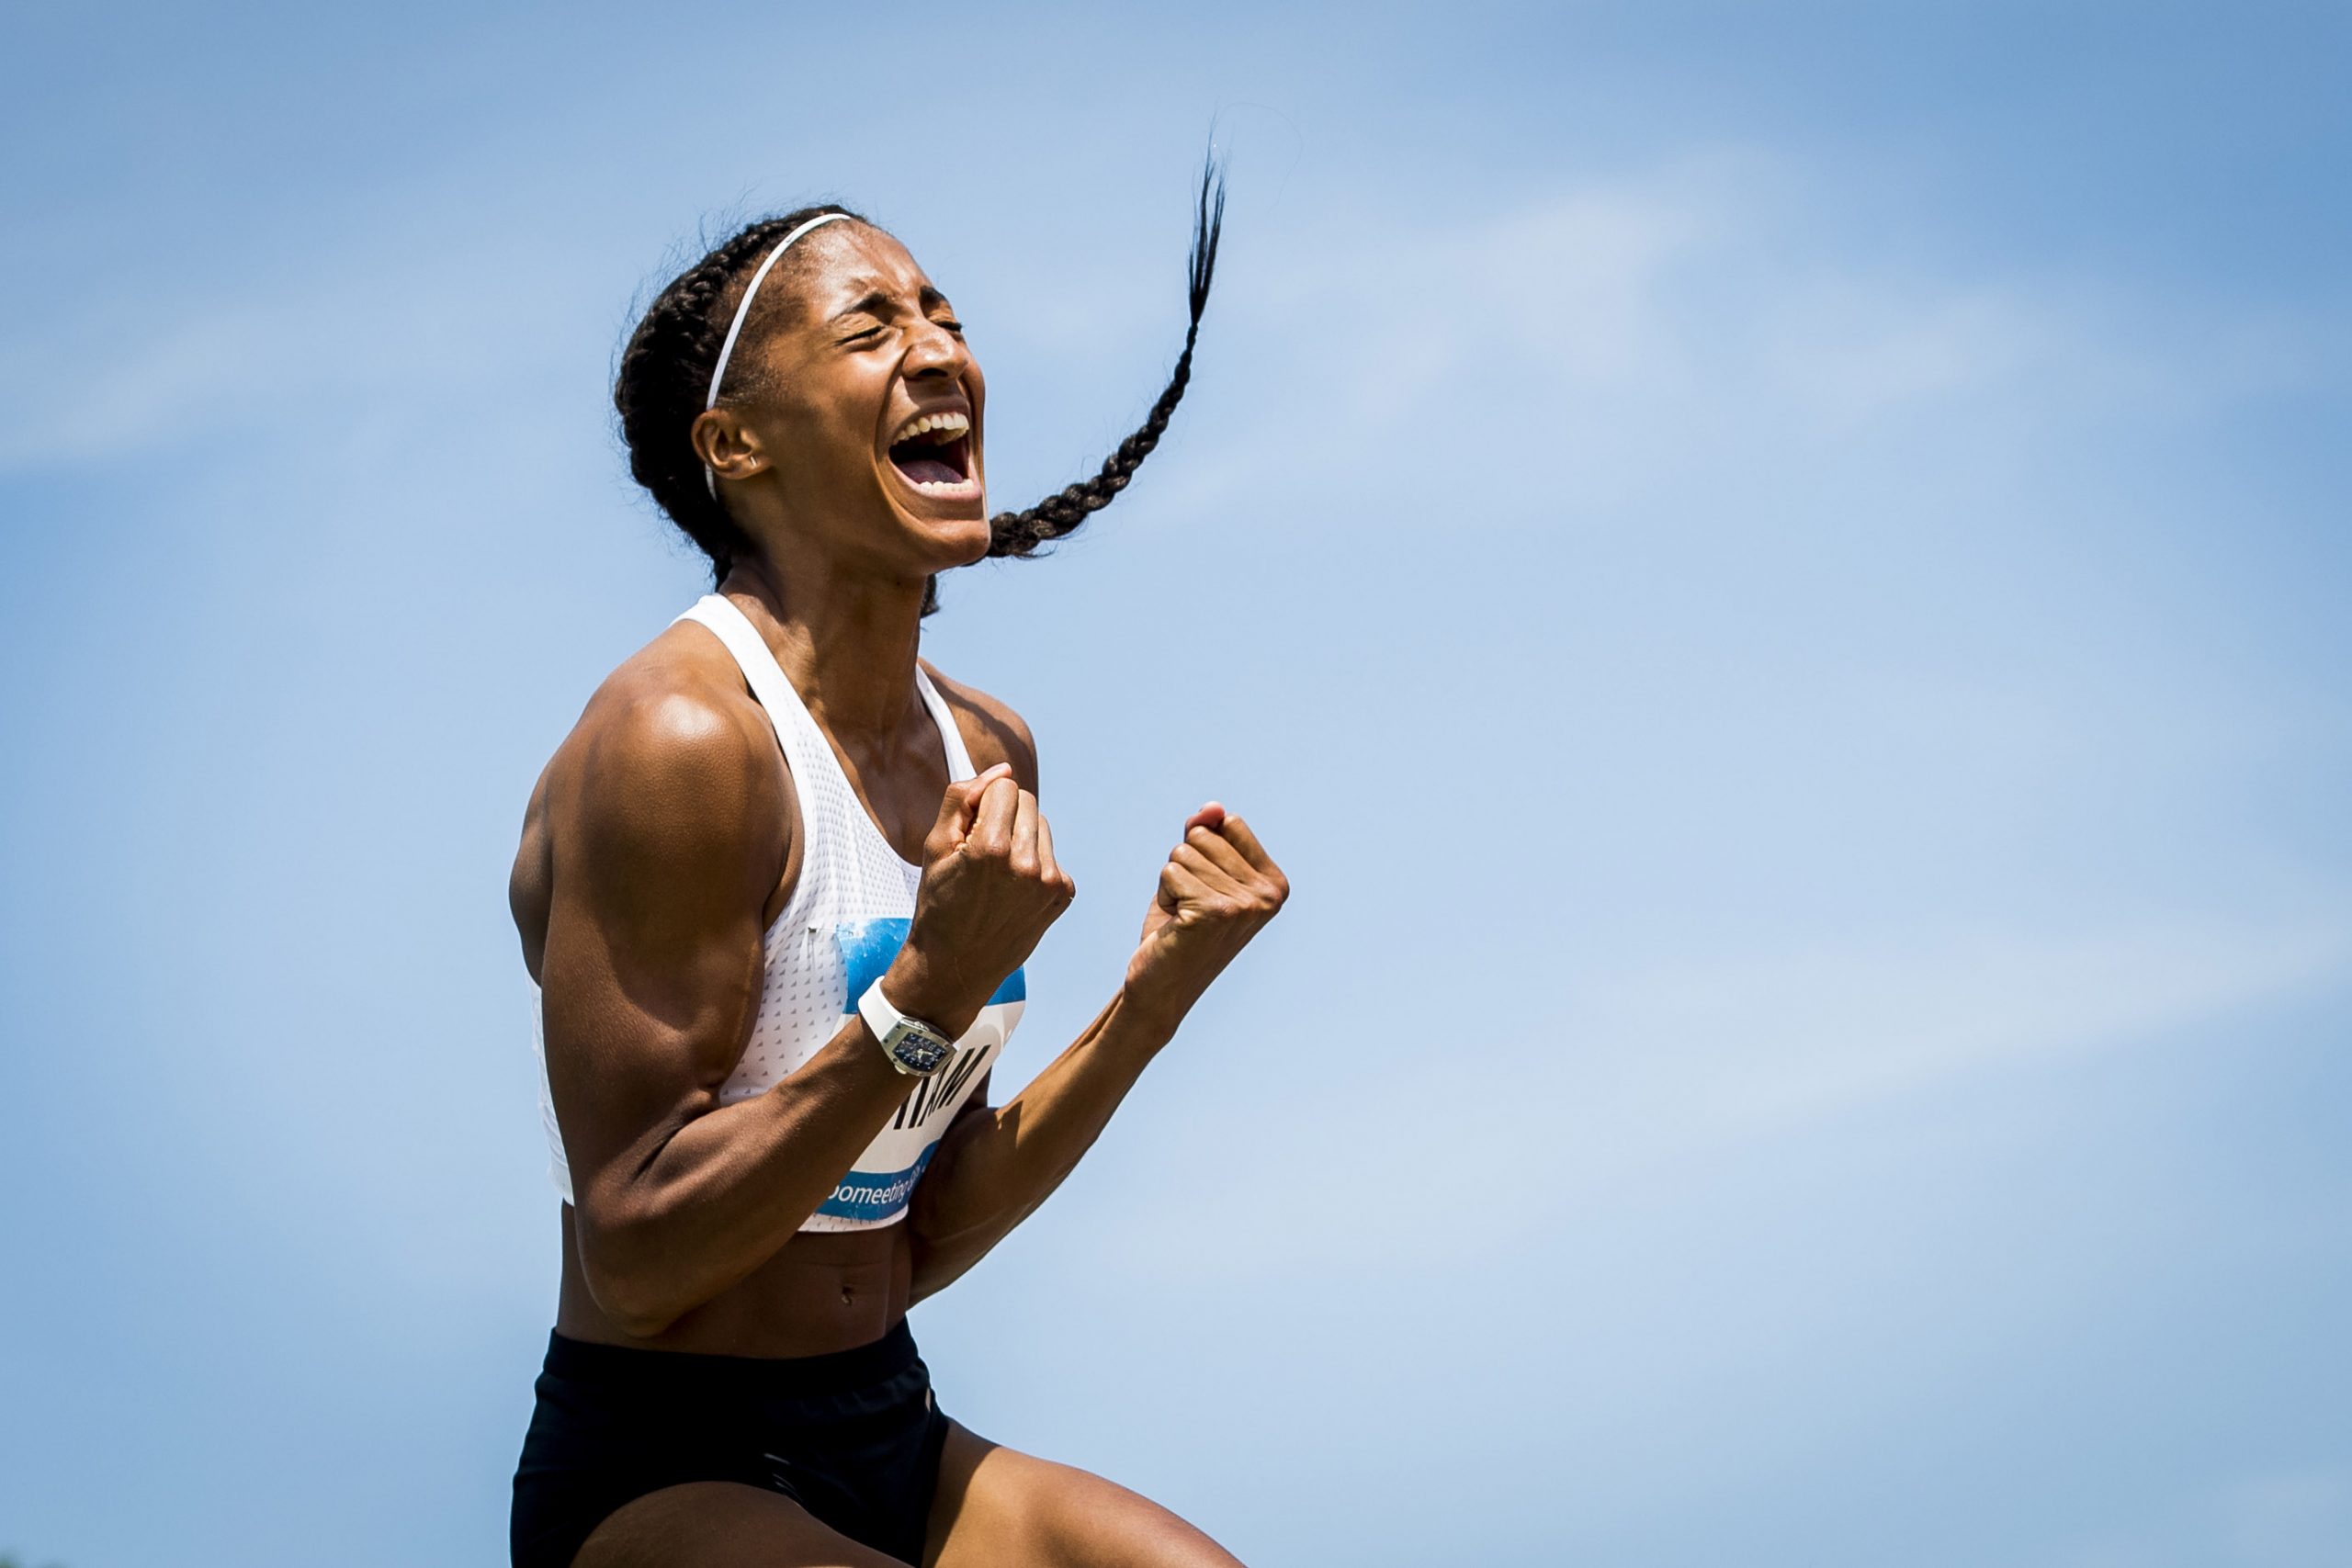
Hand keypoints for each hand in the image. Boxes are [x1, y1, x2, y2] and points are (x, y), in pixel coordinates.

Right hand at [887, 763, 1076, 1036]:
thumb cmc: (939, 902)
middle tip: (981, 852)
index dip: (982, 803)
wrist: (955, 964)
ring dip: (1021, 837)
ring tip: (996, 871)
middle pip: (1027, 801)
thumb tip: (1003, 768)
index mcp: (992, 848)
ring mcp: (1049, 881)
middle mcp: (1027, 864)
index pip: (1004, 786)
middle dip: (1003, 815)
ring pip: (1042, 826)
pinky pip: (1052, 855)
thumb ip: (964, 796)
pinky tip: (1013, 889)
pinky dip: (1034, 863)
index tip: (969, 831)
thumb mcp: (935, 844)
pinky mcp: (1063, 894)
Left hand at [1124, 802, 1289, 1023]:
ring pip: (1183, 852)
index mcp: (1275, 884)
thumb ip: (1208, 833)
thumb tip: (1212, 807)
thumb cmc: (1180, 927)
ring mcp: (1244, 905)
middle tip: (1190, 906)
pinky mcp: (1213, 913)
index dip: (1204, 850)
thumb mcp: (1197, 871)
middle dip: (1185, 865)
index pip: (1229, 823)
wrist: (1162, 984)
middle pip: (1204, 835)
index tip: (1207, 889)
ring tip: (1183, 916)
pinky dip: (1164, 895)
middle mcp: (1267, 896)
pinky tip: (1176, 925)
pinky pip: (1171, 872)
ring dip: (1173, 882)